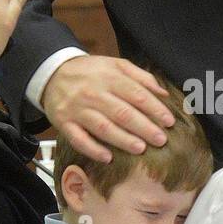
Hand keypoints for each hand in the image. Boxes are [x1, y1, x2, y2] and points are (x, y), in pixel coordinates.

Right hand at [40, 56, 175, 162]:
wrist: (53, 73)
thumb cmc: (92, 72)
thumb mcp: (116, 65)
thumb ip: (142, 77)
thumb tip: (164, 93)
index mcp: (109, 77)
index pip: (137, 95)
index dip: (155, 109)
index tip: (169, 122)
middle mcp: (93, 93)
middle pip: (122, 113)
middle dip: (144, 127)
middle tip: (161, 140)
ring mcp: (77, 109)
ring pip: (103, 127)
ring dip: (123, 140)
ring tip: (140, 149)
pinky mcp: (64, 123)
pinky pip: (78, 139)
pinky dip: (93, 149)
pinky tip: (108, 157)